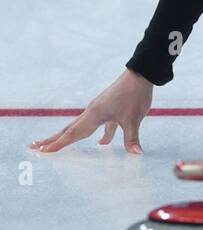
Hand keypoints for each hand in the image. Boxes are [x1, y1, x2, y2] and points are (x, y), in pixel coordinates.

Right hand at [28, 69, 153, 154]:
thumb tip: (136, 154)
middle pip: (69, 129)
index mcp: (94, 114)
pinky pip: (98, 125)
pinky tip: (102, 143)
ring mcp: (99, 109)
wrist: (141, 75)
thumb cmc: (135, 95)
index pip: (72, 133)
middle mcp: (92, 111)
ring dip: (68, 136)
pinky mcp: (108, 108)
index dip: (57, 144)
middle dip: (52, 139)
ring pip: (80, 126)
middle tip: (34, 147)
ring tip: (56, 144)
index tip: (41, 151)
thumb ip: (132, 138)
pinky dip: (97, 135)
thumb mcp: (134, 119)